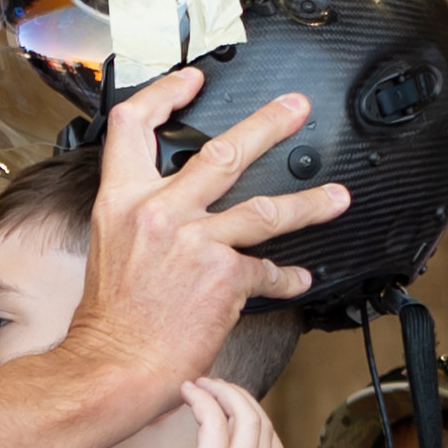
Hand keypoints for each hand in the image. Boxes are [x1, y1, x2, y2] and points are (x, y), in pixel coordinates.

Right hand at [58, 71, 347, 394]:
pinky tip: (298, 277)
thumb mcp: (110, 246)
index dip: (165, 93)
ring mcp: (194, 242)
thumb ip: (140, 214)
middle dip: (267, 124)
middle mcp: (158, 213)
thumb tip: (174, 199)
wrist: (114, 366)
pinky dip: (286, 276)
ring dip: (309, 203)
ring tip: (337, 197)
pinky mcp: (225, 276)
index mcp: (121, 200)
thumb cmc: (111, 319)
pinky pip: (268, 270)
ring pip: (266, 208)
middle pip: (222, 151)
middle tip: (296, 109)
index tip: (192, 81)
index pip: (134, 125)